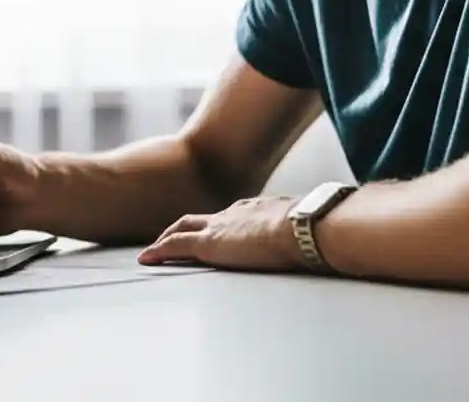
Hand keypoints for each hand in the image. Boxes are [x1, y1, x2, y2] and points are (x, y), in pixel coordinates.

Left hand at [137, 196, 304, 271]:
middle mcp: (234, 213)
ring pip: (182, 228)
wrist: (305, 226)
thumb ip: (304, 234)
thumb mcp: (307, 230)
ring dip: (165, 239)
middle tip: (169, 237)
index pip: (230, 216)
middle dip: (182, 227)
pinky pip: (174, 246)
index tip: (211, 231)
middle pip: (199, 218)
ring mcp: (220, 226)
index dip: (216, 224)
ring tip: (153, 251)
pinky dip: (159, 251)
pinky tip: (146, 259)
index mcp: (258, 209)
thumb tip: (323, 241)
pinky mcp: (209, 244)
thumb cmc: (314, 230)